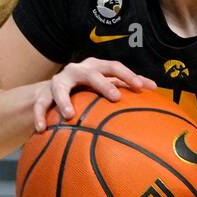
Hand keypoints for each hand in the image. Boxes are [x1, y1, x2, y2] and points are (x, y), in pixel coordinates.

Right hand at [32, 59, 156, 131]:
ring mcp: (59, 82)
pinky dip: (40, 116)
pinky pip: (40, 104)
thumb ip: (126, 85)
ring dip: (64, 99)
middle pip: (91, 73)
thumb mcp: (105, 85)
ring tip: (70, 114)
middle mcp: (77, 70)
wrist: (53, 91)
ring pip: (60, 87)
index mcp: (95, 67)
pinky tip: (42, 129)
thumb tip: (156, 89)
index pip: (114, 67)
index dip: (128, 75)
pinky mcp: (43, 94)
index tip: (141, 88)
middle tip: (115, 97)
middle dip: (103, 84)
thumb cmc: (87, 89)